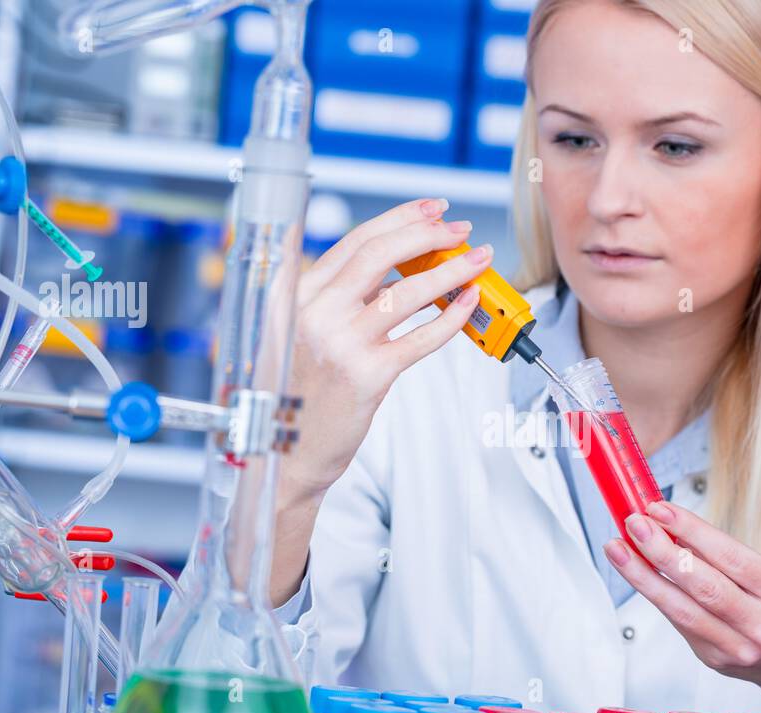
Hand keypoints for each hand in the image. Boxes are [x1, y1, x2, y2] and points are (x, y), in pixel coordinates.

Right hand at [280, 198, 492, 502]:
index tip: (432, 210)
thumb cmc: (296, 396)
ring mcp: (342, 343)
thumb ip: (337, 300)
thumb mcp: (300, 332)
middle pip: (380, 253)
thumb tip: (394, 270)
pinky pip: (422, 336)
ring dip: (451, 270)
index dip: (402, 219)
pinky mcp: (368, 375)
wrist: (284, 454)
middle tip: (461, 231)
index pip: (356, 241)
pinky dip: (452, 316)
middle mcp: (314, 312)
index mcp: (296, 294)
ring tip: (476, 262)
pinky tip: (468, 304)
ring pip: (407, 290)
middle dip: (429, 234)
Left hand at [603, 500, 760, 712]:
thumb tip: (674, 527)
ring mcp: (738, 650)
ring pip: (682, 610)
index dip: (693, 531)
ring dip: (644, 576)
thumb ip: (725, 557)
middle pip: (704, 587)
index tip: (661, 510)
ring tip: (618, 549)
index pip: (732, 558)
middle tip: (634, 524)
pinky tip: (637, 573)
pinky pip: (679, 623)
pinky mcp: (715, 661)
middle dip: (661, 552)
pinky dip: (656, 595)